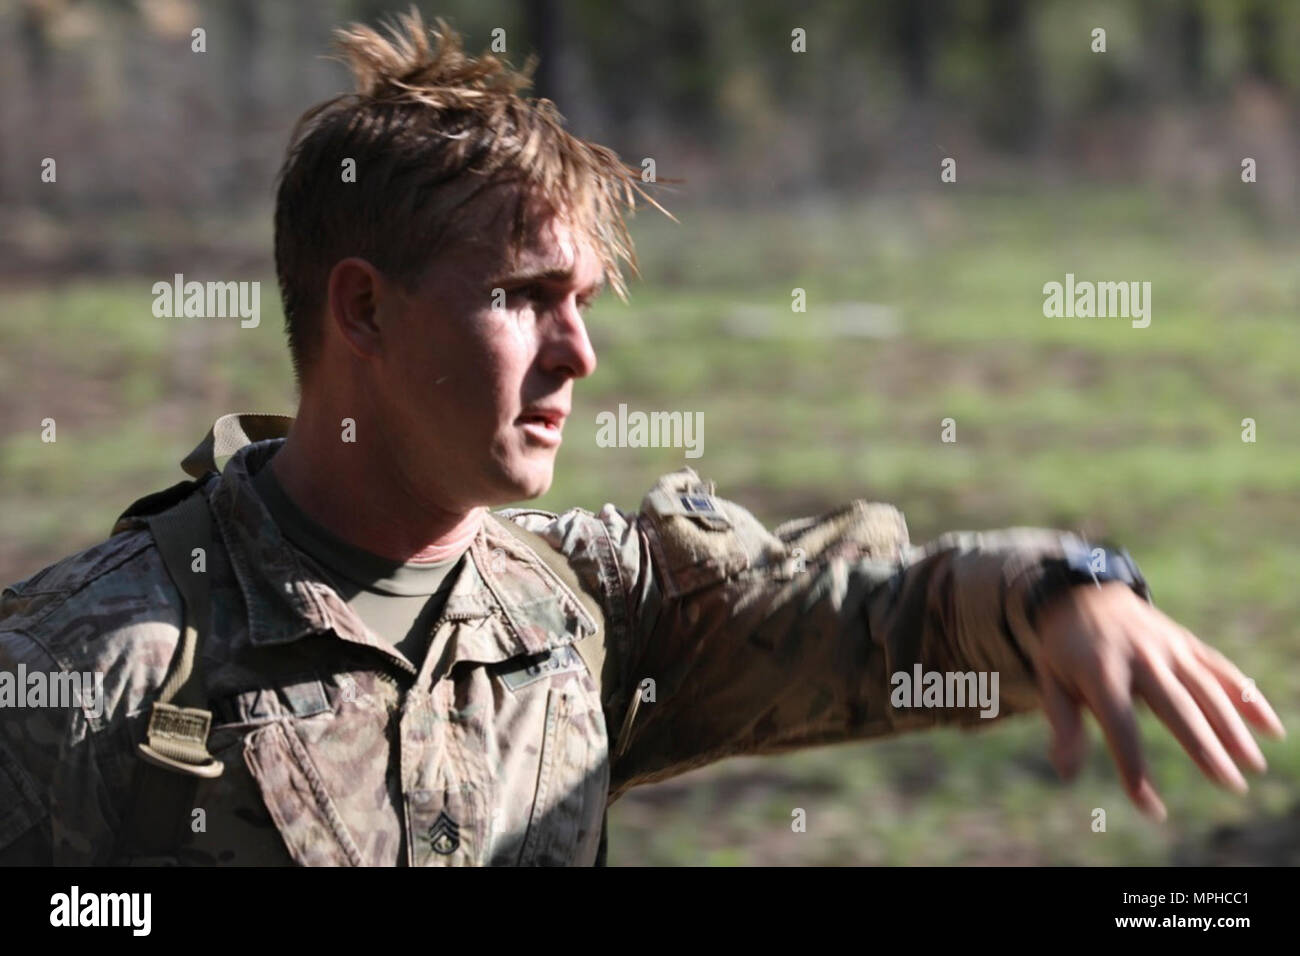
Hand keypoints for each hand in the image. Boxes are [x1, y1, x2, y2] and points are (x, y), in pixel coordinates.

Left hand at [1034, 581, 1285, 820]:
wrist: (1083, 593)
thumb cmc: (1064, 650)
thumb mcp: (1051, 681)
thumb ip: (1063, 724)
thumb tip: (1066, 773)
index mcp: (1100, 671)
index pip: (1120, 727)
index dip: (1134, 767)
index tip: (1150, 808)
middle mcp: (1140, 658)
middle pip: (1177, 707)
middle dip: (1205, 747)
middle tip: (1230, 784)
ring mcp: (1167, 647)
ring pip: (1206, 689)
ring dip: (1233, 727)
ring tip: (1252, 765)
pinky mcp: (1186, 643)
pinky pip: (1221, 670)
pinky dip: (1247, 697)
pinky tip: (1271, 728)